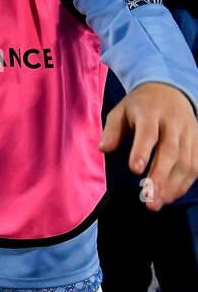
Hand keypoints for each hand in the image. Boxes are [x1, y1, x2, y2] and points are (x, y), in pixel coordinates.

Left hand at [102, 82, 197, 209]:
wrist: (169, 89)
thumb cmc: (139, 105)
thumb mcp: (120, 110)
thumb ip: (112, 130)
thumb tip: (104, 149)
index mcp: (150, 113)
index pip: (147, 133)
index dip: (142, 151)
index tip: (135, 170)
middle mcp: (173, 123)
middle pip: (171, 152)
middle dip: (160, 177)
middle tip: (149, 199)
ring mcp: (189, 133)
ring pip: (187, 162)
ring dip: (173, 185)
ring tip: (157, 202)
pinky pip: (196, 165)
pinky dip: (185, 183)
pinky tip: (171, 195)